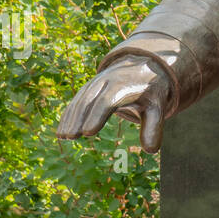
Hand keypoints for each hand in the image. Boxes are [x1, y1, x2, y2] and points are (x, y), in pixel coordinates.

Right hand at [57, 58, 172, 153]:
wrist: (143, 66)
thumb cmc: (150, 91)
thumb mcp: (157, 107)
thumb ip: (154, 127)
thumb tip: (151, 151)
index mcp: (123, 86)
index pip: (107, 101)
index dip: (96, 116)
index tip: (88, 132)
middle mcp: (106, 82)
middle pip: (89, 101)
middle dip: (78, 119)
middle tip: (70, 137)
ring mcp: (95, 84)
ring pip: (79, 101)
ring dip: (70, 118)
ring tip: (63, 137)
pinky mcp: (89, 88)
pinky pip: (76, 101)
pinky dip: (68, 115)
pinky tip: (62, 131)